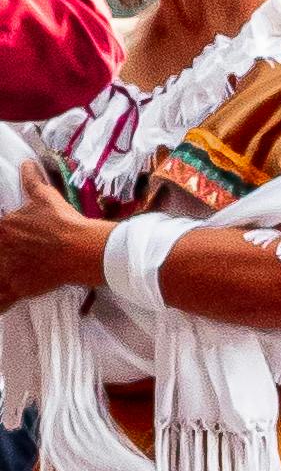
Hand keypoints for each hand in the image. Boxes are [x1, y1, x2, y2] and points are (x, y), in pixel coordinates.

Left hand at [0, 181, 104, 308]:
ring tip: (7, 277)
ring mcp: (8, 270)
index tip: (4, 243)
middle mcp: (1, 249)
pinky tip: (2, 305)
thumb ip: (31, 181)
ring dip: (1, 278)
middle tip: (10, 259)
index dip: (1, 240)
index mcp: (3, 228)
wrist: (82, 248)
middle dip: (1, 257)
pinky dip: (1, 304)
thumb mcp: (45, 197)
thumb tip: (27, 165)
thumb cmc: (63, 223)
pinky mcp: (19, 288)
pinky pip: (2, 300)